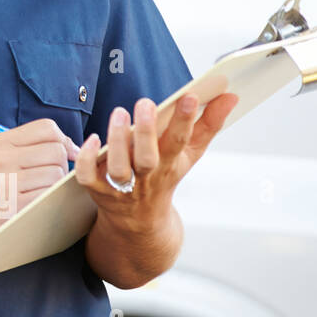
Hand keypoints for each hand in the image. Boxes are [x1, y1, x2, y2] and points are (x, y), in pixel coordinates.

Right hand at [0, 118, 79, 251]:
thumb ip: (28, 147)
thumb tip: (71, 146)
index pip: (46, 128)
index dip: (63, 140)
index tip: (66, 154)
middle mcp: (2, 157)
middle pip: (56, 150)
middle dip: (61, 164)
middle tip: (50, 177)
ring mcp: (8, 180)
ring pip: (56, 173)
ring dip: (56, 184)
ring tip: (39, 191)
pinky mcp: (15, 203)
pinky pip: (50, 193)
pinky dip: (51, 198)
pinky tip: (38, 203)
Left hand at [75, 91, 239, 231]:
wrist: (141, 221)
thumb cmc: (165, 177)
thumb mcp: (190, 154)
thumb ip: (209, 124)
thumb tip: (230, 96)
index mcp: (171, 164)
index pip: (180, 142)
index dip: (186, 120)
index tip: (190, 96)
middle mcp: (147, 176)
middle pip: (148, 158)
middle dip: (148, 131)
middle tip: (145, 102)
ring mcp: (121, 186)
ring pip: (118, 167)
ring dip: (117, 141)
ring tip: (120, 113)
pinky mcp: (97, 189)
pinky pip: (88, 177)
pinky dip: (86, 159)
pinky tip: (91, 140)